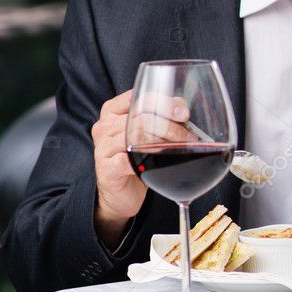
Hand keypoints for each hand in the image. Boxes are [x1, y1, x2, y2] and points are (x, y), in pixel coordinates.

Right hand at [91, 90, 191, 246]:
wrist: (120, 193)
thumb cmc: (138, 158)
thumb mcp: (149, 133)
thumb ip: (161, 117)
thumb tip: (181, 109)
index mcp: (114, 111)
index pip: (140, 98)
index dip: (164, 103)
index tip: (183, 114)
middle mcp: (105, 126)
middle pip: (140, 117)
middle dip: (169, 125)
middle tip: (188, 135)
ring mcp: (103, 148)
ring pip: (134, 136)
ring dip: (163, 142)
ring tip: (180, 148)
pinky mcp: (106, 170)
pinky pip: (126, 161)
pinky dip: (146, 160)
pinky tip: (158, 163)